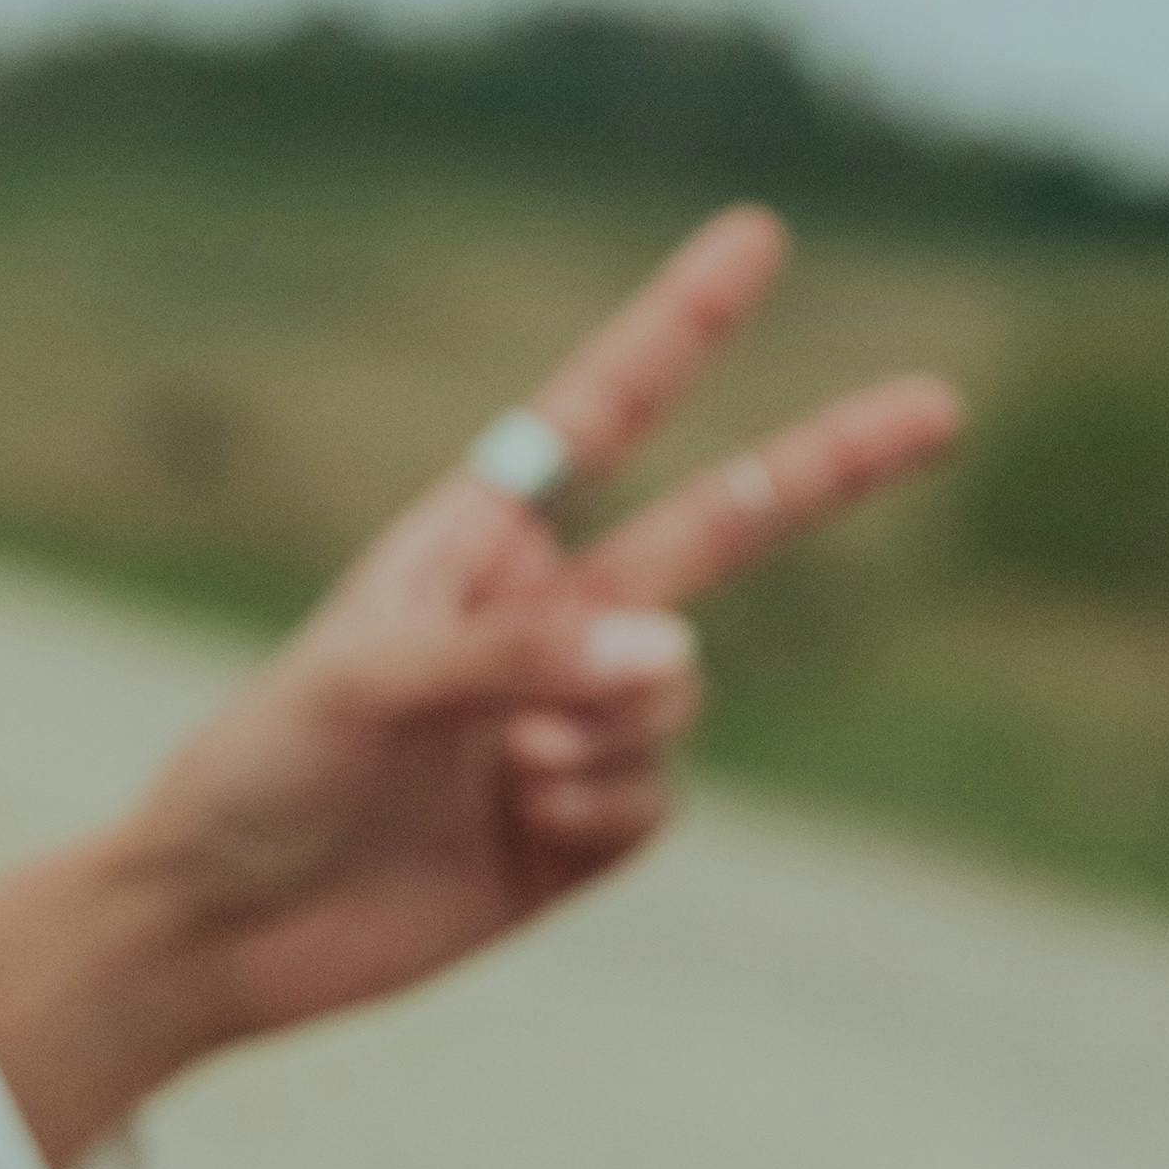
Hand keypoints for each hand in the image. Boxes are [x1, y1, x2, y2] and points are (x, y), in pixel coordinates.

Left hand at [0, 206, 959, 1168]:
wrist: (223, 929)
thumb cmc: (261, 769)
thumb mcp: (367, 682)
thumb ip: (522, 655)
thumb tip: (679, 654)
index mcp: (475, 544)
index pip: (599, 418)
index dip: (681, 327)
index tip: (757, 239)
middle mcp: (541, 619)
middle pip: (721, 526)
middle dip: (828, 465)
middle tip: (945, 403)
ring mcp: (572, 722)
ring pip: (680, 689)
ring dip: (609, 728)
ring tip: (502, 770)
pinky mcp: (583, 828)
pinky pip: (658, 797)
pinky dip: (602, 810)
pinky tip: (519, 832)